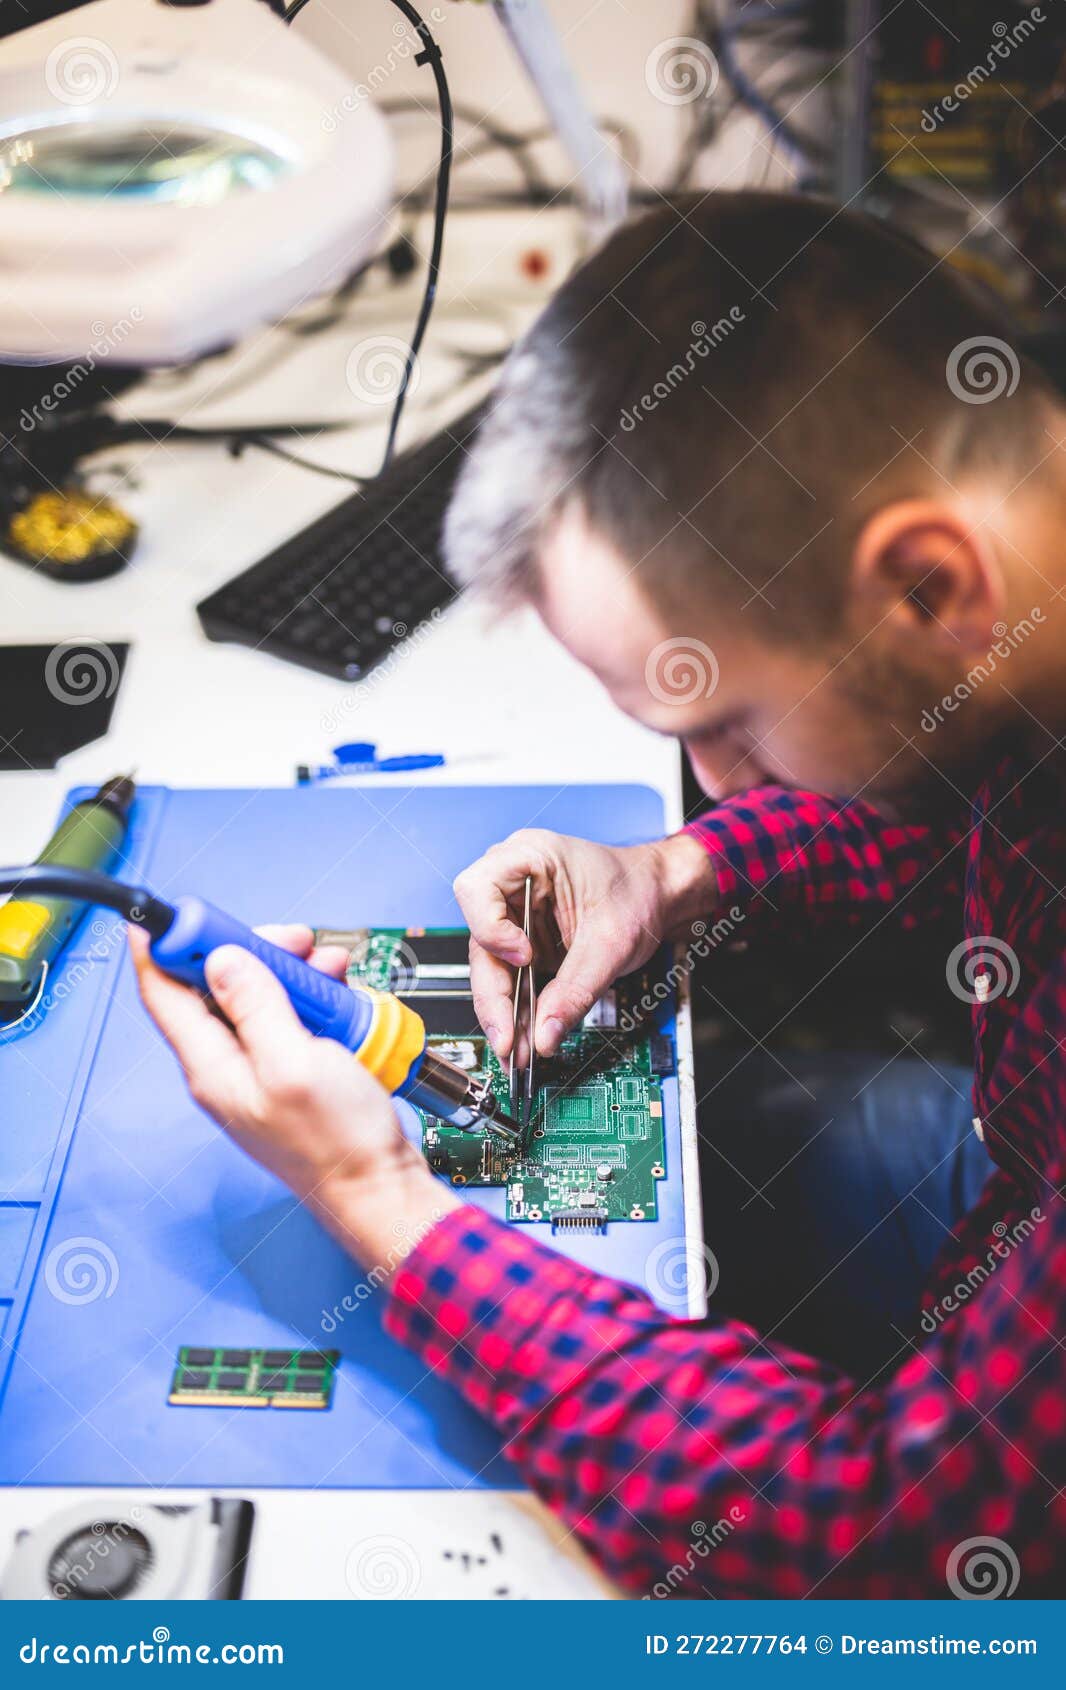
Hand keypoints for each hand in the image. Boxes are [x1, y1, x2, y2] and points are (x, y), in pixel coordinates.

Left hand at [130, 924, 458, 1270]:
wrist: (379, 1187)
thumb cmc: (338, 1144)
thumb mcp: (294, 1064)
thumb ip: (256, 1008)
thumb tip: (222, 961)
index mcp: (213, 1067)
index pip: (162, 992)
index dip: (162, 943)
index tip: (175, 909)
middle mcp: (227, 1066)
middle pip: (216, 984)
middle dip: (251, 950)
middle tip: (292, 940)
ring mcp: (260, 1067)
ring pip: (259, 996)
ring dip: (293, 973)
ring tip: (330, 971)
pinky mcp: (291, 1069)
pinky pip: (291, 1017)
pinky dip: (314, 998)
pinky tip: (340, 998)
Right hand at [453, 829, 716, 1057]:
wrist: (659, 896)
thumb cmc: (638, 892)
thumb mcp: (612, 940)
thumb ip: (577, 989)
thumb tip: (545, 1036)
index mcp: (527, 856)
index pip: (476, 890)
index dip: (493, 929)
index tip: (526, 958)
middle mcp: (510, 884)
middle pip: (480, 943)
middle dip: (495, 998)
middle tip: (510, 1042)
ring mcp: (513, 916)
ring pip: (490, 970)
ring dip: (504, 1015)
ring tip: (517, 1056)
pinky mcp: (523, 944)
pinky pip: (510, 981)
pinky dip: (518, 1014)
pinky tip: (523, 1044)